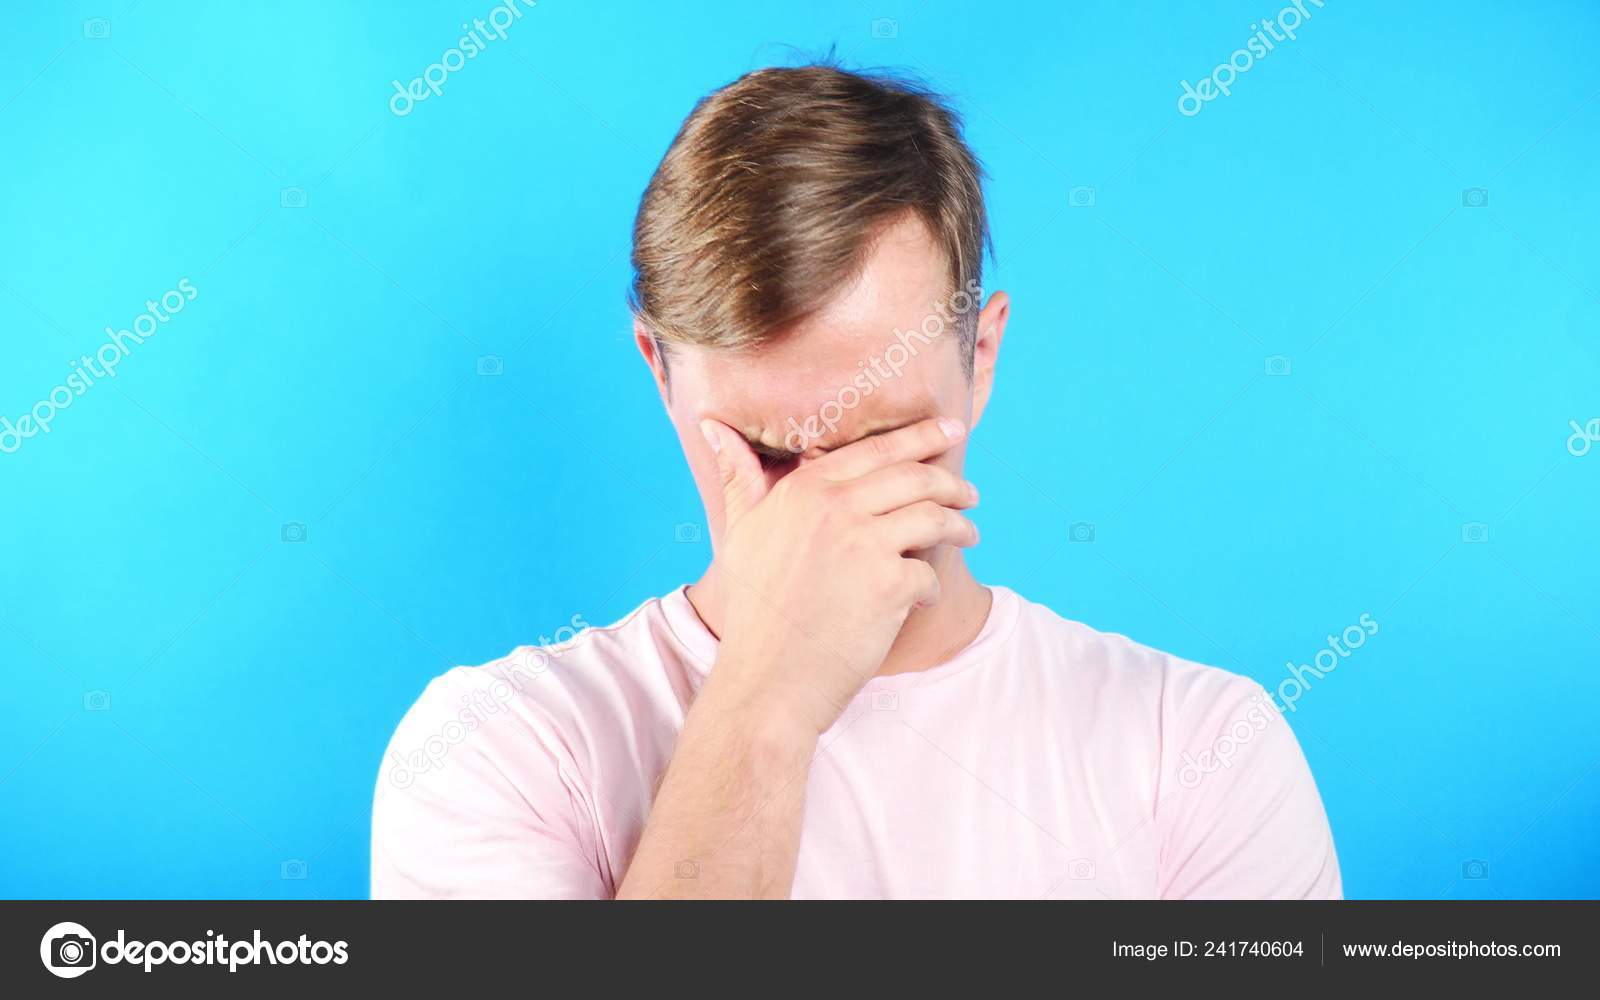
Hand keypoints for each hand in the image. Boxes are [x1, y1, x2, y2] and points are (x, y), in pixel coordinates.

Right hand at [697, 416, 978, 735]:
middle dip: (952, 482)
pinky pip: (929, 572)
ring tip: (968, 535)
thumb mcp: (740, 533)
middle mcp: (835, 508)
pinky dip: (932, 585)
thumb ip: (740, 477)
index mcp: (805, 490)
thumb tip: (712, 424)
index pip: (875, 449)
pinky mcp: (889, 586)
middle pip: (915, 477)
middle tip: (970, 493)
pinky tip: (923, 598)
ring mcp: (864, 545)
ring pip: (934, 517)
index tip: (950, 430)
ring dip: (960, 526)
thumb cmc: (753, 611)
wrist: (766, 681)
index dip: (921, 436)